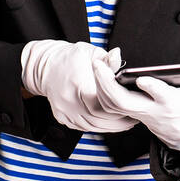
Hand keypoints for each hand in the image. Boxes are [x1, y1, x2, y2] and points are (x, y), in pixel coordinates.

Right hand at [19, 39, 137, 133]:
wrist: (47, 66)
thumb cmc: (71, 58)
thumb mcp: (91, 52)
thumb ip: (107, 59)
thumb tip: (117, 54)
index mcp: (78, 84)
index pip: (102, 105)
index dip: (119, 110)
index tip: (132, 109)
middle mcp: (69, 100)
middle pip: (98, 119)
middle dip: (118, 122)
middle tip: (133, 119)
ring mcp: (64, 110)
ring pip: (91, 126)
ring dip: (109, 127)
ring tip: (124, 123)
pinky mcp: (62, 117)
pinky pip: (82, 127)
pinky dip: (97, 127)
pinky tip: (108, 123)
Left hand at [91, 40, 179, 150]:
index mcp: (171, 103)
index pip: (161, 97)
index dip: (152, 89)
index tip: (142, 78)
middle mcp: (151, 109)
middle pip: (124, 102)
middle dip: (108, 84)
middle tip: (99, 65)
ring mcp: (137, 112)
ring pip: (112, 104)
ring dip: (101, 85)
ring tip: (96, 63)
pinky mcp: (129, 112)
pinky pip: (109, 104)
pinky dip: (101, 89)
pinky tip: (98, 72)